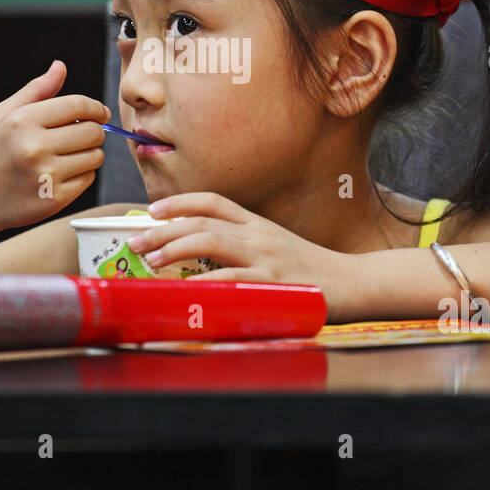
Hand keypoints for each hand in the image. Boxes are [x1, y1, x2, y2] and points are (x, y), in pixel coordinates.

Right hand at [0, 59, 111, 232]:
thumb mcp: (3, 115)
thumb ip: (36, 90)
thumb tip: (61, 67)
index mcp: (22, 121)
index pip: (78, 106)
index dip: (96, 108)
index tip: (100, 113)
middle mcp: (34, 147)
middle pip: (93, 132)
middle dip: (93, 131)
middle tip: (81, 136)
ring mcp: (46, 175)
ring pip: (96, 156)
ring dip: (89, 154)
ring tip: (69, 155)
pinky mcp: (54, 199)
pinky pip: (88, 179)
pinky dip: (81, 175)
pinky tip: (60, 175)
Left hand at [126, 192, 360, 322]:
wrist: (355, 282)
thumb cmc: (312, 271)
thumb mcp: (277, 248)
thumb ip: (245, 248)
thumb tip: (204, 258)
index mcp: (258, 224)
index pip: (213, 201)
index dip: (179, 202)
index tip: (152, 211)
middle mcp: (258, 235)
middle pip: (201, 220)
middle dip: (162, 229)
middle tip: (134, 240)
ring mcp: (265, 257)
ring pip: (209, 240)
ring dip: (173, 248)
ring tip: (149, 259)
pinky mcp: (272, 282)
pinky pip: (230, 279)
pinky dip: (203, 283)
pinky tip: (183, 289)